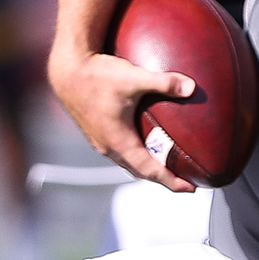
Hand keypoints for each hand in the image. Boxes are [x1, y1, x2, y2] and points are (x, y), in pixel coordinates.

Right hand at [49, 51, 196, 191]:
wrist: (67, 71)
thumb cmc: (97, 75)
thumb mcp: (134, 77)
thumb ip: (164, 82)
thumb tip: (191, 87)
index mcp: (118, 141)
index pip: (150, 170)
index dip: (171, 181)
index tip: (191, 188)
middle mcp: (107, 146)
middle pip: (140, 171)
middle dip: (163, 179)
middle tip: (185, 182)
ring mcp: (99, 141)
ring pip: (128, 163)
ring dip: (148, 169)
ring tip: (168, 168)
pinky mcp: (96, 133)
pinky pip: (119, 153)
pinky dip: (136, 157)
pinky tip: (146, 146)